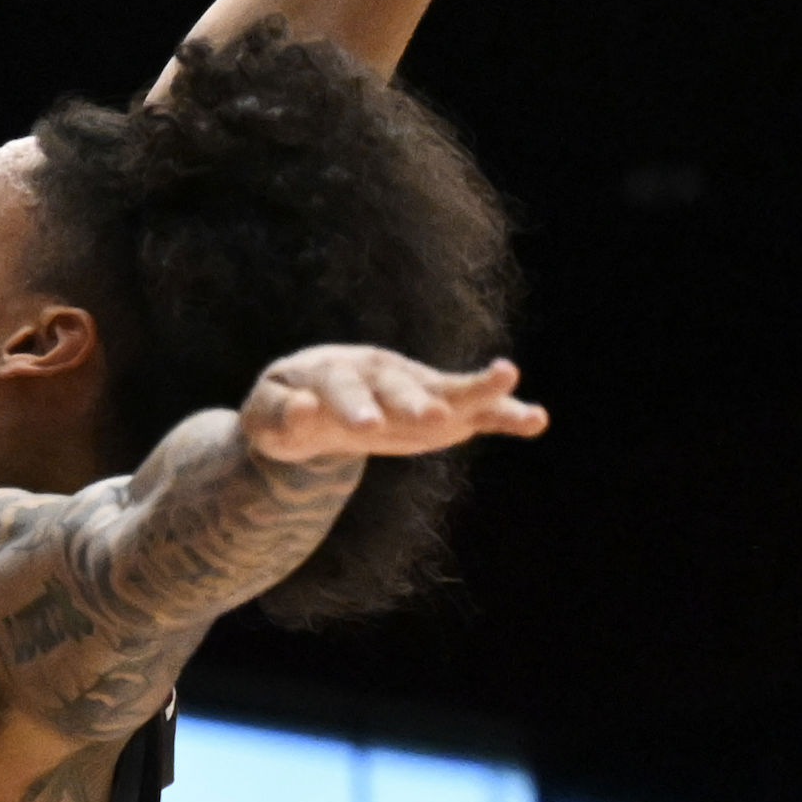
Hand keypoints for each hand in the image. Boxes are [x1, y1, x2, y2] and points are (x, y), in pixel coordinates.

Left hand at [241, 345, 546, 463]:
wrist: (313, 400)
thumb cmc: (286, 409)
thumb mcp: (265, 417)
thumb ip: (277, 415)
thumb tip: (300, 409)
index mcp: (333, 373)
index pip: (342, 390)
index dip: (355, 408)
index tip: (367, 428)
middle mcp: (379, 374)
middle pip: (398, 387)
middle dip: (413, 402)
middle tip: (432, 416)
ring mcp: (414, 388)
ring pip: (446, 389)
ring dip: (476, 388)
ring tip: (508, 377)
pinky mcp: (441, 407)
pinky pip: (476, 411)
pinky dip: (504, 413)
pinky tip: (536, 420)